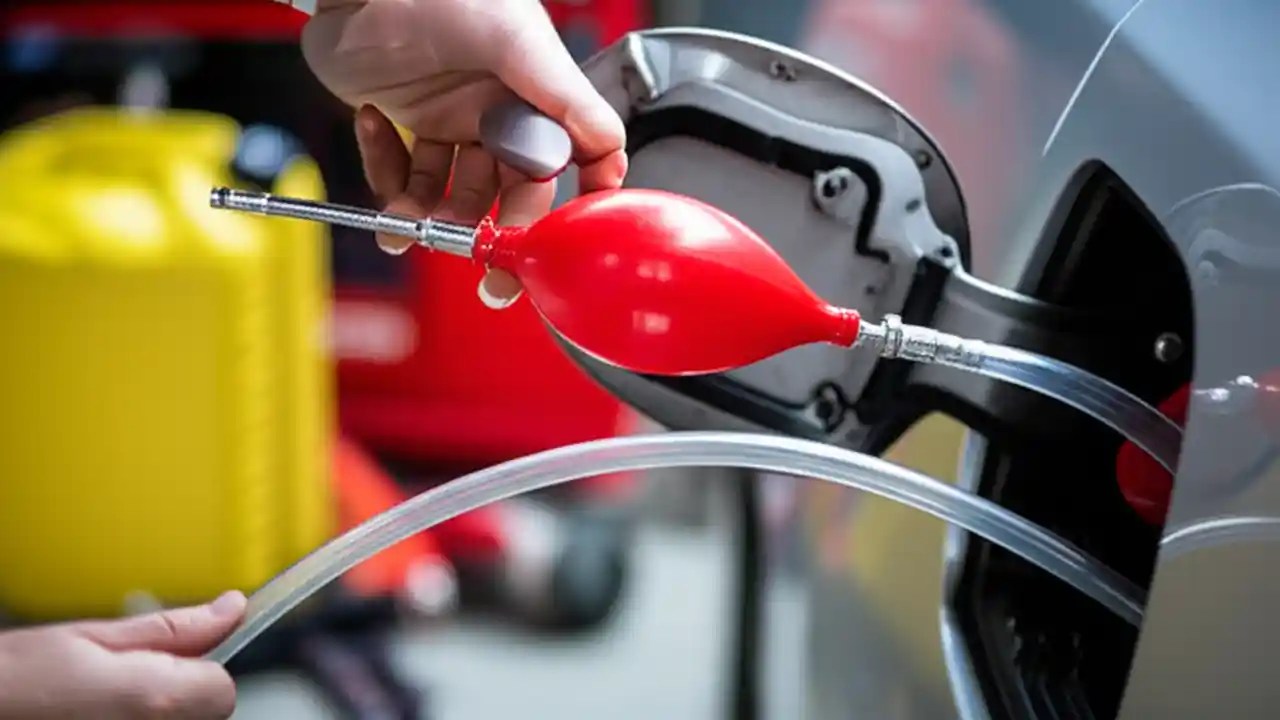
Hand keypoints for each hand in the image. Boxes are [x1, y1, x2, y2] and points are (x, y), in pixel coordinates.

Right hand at [0, 591, 246, 719]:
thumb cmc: (14, 678)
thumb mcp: (92, 636)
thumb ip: (172, 629)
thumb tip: (231, 608)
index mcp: (156, 699)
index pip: (224, 691)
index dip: (202, 670)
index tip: (169, 660)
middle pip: (203, 714)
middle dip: (176, 693)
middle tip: (121, 681)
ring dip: (153, 713)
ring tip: (98, 702)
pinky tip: (92, 715)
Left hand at [301, 0, 627, 307]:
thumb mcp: (514, 39)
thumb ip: (565, 99)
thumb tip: (612, 150)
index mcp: (538, 98)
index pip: (572, 163)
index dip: (570, 206)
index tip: (559, 248)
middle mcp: (499, 116)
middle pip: (511, 196)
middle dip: (499, 239)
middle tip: (492, 281)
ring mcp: (452, 123)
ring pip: (451, 195)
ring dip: (427, 216)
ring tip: (402, 223)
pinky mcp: (404, 125)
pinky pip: (399, 171)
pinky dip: (383, 168)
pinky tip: (372, 127)